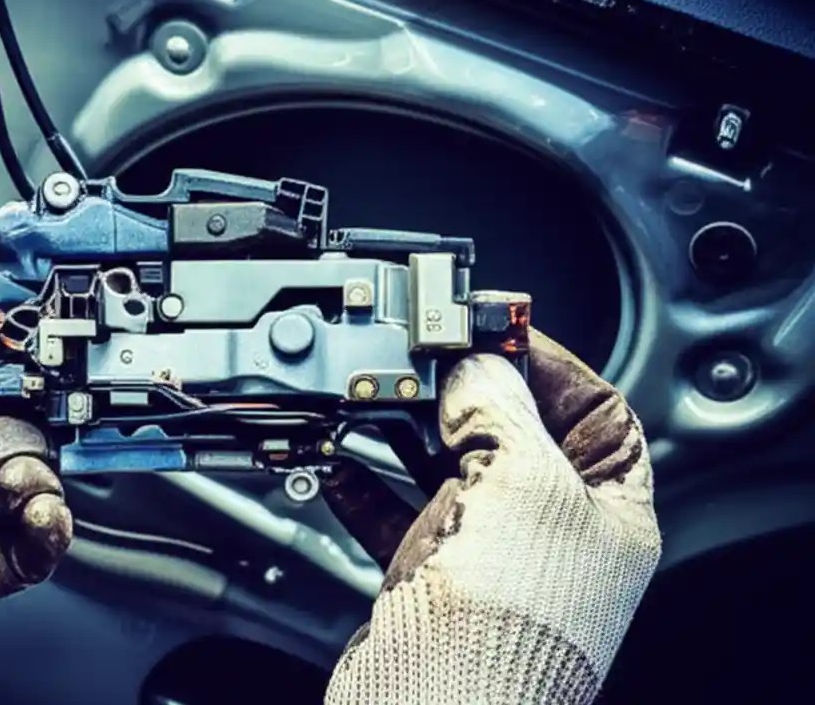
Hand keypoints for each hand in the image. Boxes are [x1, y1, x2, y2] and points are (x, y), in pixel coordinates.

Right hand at [323, 329, 660, 703]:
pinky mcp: (430, 577)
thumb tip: (474, 363)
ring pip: (448, 471)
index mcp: (609, 510)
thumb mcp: (523, 478)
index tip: (494, 326)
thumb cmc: (510, 622)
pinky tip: (340, 461)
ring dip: (405, 432)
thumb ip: (497, 405)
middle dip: (465, 392)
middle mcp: (553, 533)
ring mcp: (490, 557)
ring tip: (375, 396)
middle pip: (513, 433)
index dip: (548, 362)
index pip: (594, 409)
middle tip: (421, 355)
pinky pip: (395, 515)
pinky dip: (364, 486)